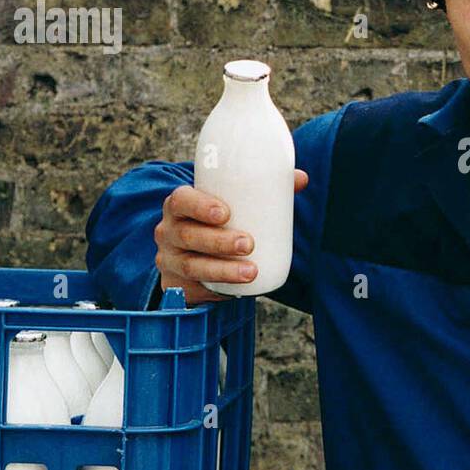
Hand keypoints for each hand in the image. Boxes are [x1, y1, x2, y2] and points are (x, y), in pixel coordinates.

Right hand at [153, 170, 309, 305]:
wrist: (195, 255)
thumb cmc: (218, 223)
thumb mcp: (233, 205)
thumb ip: (266, 190)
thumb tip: (301, 178)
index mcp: (180, 207)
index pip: (181, 201)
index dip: (199, 205)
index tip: (225, 213)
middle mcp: (168, 232)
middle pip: (187, 235)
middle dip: (218, 241)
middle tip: (248, 244)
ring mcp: (170, 260)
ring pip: (191, 266)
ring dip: (222, 270)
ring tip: (251, 271)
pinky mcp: (176, 285)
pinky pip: (191, 290)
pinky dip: (214, 290)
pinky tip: (235, 291)